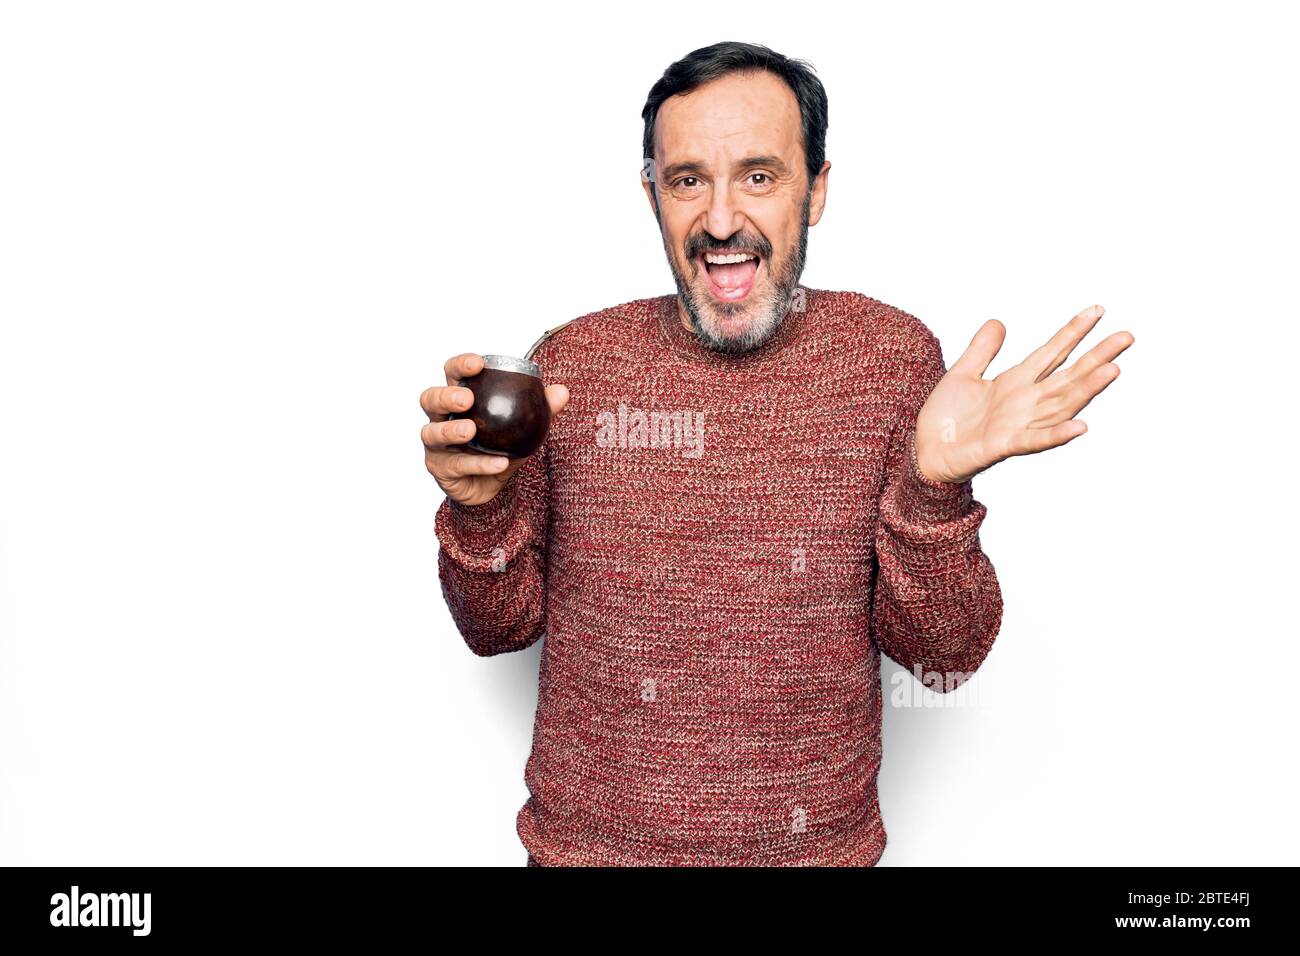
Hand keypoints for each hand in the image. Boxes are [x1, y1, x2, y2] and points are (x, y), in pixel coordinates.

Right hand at [420, 353, 569, 505]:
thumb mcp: (523, 428)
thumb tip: (561, 391)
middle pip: (430, 399)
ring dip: (451, 430)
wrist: (493, 486)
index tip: (477, 363)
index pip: (452, 374)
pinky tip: (499, 463)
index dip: (460, 365)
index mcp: (459, 399)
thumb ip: (540, 410)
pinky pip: (457, 466)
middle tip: (467, 399)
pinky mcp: (441, 469)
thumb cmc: (500, 447)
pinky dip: (479, 463)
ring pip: (431, 433)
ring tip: (469, 430)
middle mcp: (442, 418)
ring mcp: (437, 445)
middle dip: (446, 396)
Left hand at [915, 304, 1133, 483]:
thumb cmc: (945, 418)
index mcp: (1015, 382)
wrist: (926, 452)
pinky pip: (1036, 440)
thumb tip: (998, 322)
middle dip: (1097, 357)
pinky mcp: (1004, 445)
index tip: (1097, 310)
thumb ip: (982, 350)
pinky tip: (1081, 427)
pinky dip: (1058, 434)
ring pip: (1061, 405)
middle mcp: (1025, 402)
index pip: (1052, 352)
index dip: (1073, 332)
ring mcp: (1018, 424)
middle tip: (1127, 336)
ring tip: (1113, 370)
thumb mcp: (962, 374)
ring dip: (1087, 389)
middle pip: (1068, 376)